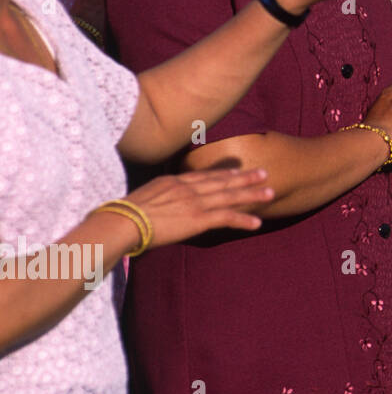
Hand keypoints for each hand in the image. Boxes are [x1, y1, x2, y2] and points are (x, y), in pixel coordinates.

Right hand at [126, 167, 271, 249]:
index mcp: (174, 181)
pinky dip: (243, 220)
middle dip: (245, 178)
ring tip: (270, 193)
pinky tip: (257, 223)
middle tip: (264, 174)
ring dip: (252, 195)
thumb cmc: (123, 216)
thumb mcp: (142, 198)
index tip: (237, 170)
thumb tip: (157, 206)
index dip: (224, 173)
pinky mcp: (197, 218)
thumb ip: (157, 198)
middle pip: (222, 182)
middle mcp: (188, 188)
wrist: (120, 222)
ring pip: (230, 196)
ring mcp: (195, 202)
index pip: (204, 176)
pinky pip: (226, 217)